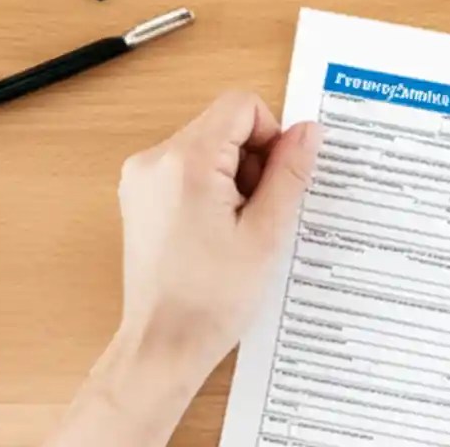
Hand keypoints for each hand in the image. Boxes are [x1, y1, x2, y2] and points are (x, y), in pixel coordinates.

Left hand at [44, 91, 320, 446]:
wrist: (163, 344)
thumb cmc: (212, 299)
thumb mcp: (267, 233)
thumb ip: (290, 173)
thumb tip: (310, 131)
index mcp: (187, 162)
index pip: (241, 106)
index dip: (272, 136)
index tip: (278, 180)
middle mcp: (155, 159)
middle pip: (223, 124)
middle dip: (253, 160)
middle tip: (258, 213)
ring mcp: (142, 177)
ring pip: (208, 146)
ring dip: (234, 176)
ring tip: (236, 228)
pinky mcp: (139, 194)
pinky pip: (188, 167)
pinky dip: (211, 187)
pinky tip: (217, 230)